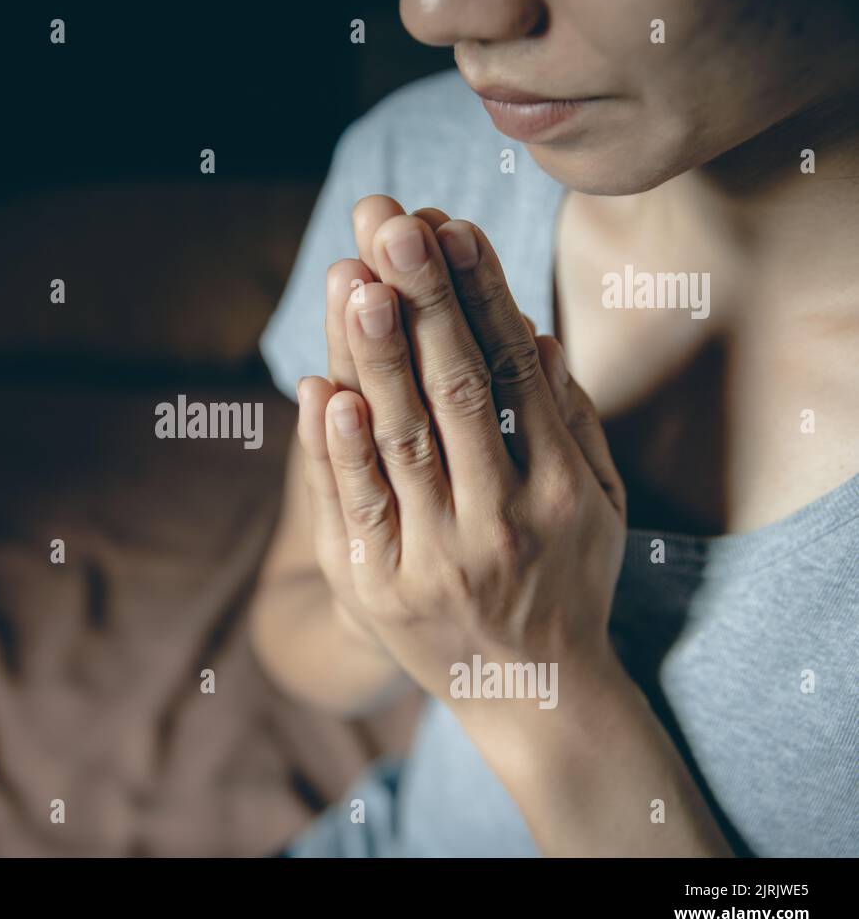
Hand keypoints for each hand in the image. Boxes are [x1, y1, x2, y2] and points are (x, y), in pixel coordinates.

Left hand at [297, 195, 628, 713]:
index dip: (480, 297)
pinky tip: (322, 388)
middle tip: (390, 223)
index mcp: (561, 493)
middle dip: (421, 302)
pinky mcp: (375, 590)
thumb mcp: (596, 503)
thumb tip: (532, 334)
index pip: (514, 374)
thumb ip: (569, 421)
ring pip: (400, 445)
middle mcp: (498, 525)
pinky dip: (332, 450)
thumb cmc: (565, 577)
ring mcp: (433, 561)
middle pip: (454, 396)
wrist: (526, 696)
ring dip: (373, 358)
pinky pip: (353, 510)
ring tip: (355, 280)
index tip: (451, 226)